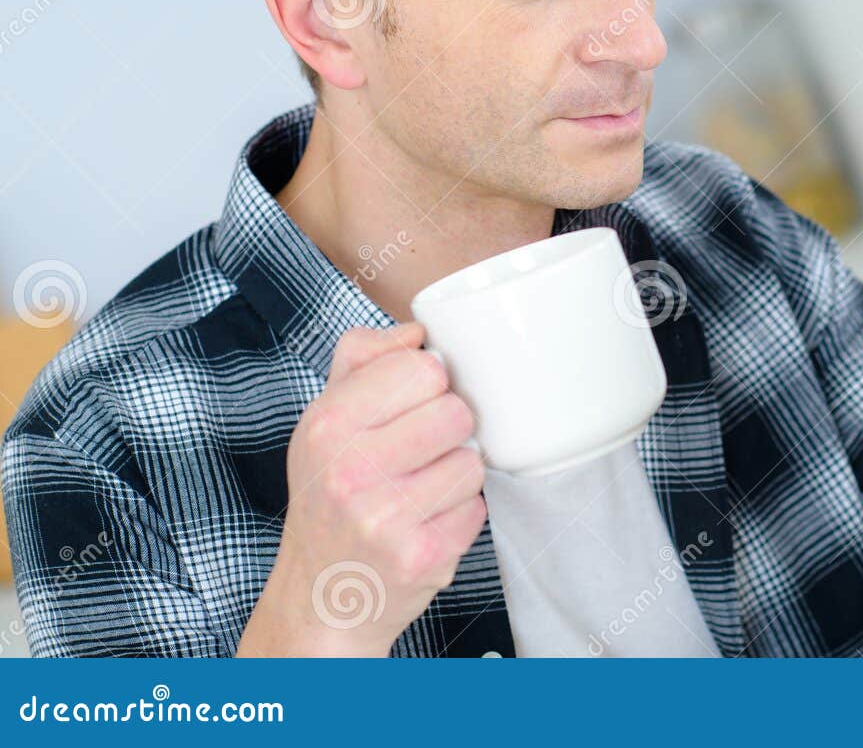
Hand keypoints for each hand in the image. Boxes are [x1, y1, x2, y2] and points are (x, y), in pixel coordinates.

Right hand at [238, 322, 486, 655]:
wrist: (321, 595)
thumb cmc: (329, 495)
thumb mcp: (325, 419)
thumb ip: (364, 359)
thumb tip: (418, 331)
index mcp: (327, 425)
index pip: (422, 368)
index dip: (429, 383)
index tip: (412, 405)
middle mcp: (351, 471)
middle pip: (457, 411)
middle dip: (448, 428)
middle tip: (420, 450)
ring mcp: (388, 518)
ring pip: (473, 460)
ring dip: (456, 473)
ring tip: (420, 489)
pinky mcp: (424, 557)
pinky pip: (477, 508)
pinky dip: (460, 514)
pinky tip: (426, 522)